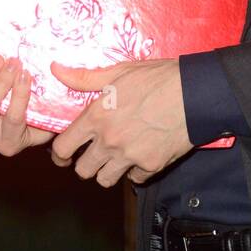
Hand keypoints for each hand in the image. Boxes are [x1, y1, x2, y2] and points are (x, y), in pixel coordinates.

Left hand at [49, 57, 192, 187]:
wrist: (194, 93)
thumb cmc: (158, 79)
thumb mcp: (119, 72)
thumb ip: (85, 78)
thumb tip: (56, 70)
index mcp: (97, 117)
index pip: (63, 147)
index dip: (61, 152)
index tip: (66, 153)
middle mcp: (109, 141)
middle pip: (83, 170)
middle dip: (86, 163)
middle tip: (94, 155)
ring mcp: (130, 156)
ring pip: (105, 180)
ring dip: (108, 171)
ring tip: (116, 159)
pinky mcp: (151, 166)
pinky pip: (134, 178)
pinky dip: (135, 170)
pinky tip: (141, 155)